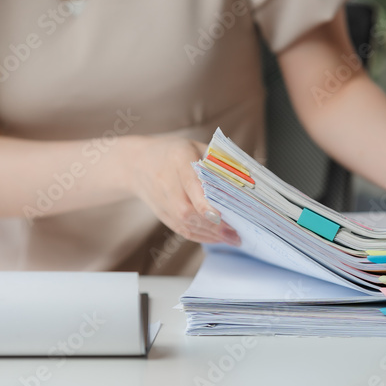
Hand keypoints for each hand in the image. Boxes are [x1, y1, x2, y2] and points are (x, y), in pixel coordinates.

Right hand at [123, 135, 239, 245]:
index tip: (221, 216)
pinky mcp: (162, 214)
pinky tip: (217, 238)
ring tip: (233, 238)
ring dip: (210, 234)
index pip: (191, 185)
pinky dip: (201, 237)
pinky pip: (181, 230)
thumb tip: (249, 178)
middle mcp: (166, 182)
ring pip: (185, 224)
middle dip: (213, 225)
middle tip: (235, 233)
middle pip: (187, 210)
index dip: (205, 204)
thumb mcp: (196, 147)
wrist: (136, 163)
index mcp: (178, 159)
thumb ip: (220, 161)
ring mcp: (162, 201)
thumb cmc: (174, 153)